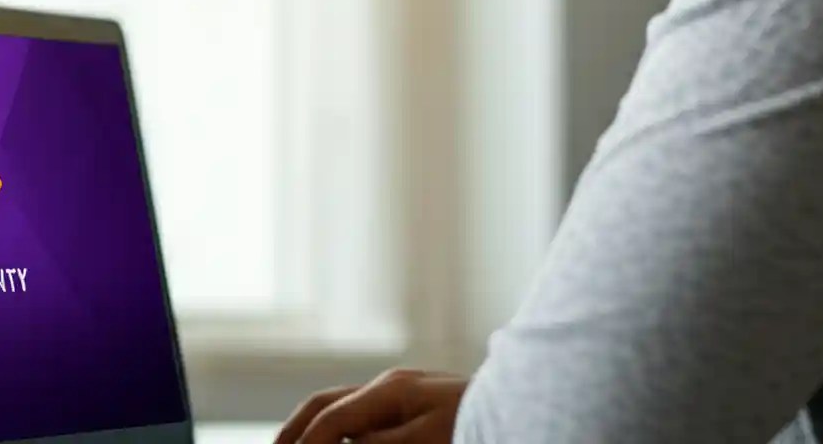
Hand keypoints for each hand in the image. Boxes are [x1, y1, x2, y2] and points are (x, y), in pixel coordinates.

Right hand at [275, 369, 467, 443]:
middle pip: (326, 403)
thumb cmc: (481, 423)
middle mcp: (390, 385)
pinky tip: (339, 440)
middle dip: (295, 430)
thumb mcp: (425, 442)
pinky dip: (341, 429)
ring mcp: (401, 391)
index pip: (331, 419)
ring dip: (313, 427)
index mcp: (389, 390)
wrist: (527, 402)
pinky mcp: (414, 403)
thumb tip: (340, 442)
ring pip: (341, 405)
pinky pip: (363, 413)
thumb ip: (377, 443)